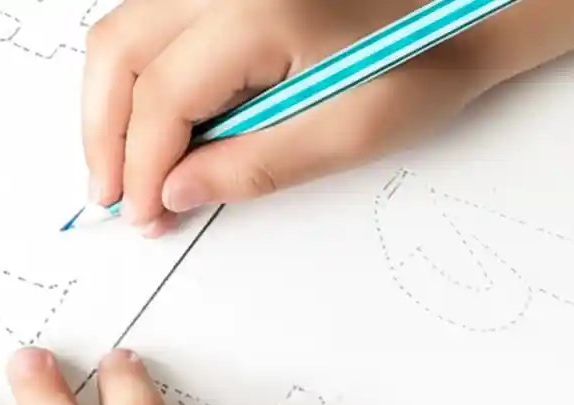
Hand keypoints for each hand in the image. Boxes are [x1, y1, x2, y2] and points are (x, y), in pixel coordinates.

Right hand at [81, 0, 498, 235]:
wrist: (470, 7)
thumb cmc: (426, 59)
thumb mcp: (351, 131)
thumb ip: (255, 165)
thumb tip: (175, 192)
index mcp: (261, 10)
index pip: (162, 96)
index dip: (140, 167)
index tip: (142, 215)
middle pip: (118, 50)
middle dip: (103, 134)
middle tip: (114, 197)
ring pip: (122, 31)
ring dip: (109, 102)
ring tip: (125, 167)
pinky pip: (148, 21)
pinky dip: (135, 75)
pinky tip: (150, 123)